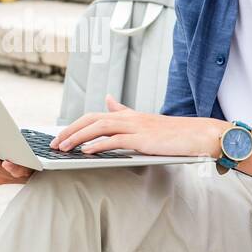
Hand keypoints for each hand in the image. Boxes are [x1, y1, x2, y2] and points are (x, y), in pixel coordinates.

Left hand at [51, 95, 226, 157]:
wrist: (197, 134)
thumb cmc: (172, 133)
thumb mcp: (143, 120)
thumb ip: (123, 111)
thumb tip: (106, 99)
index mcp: (127, 115)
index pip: (94, 116)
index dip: (75, 125)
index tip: (60, 136)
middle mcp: (129, 118)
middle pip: (92, 119)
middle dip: (70, 131)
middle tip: (54, 143)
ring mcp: (136, 127)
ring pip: (100, 127)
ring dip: (79, 137)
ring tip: (63, 147)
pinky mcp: (142, 139)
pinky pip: (115, 140)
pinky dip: (99, 145)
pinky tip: (86, 151)